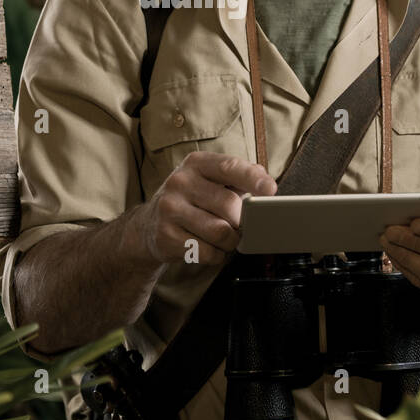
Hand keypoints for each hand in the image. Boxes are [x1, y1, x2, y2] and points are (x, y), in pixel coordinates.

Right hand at [131, 152, 275, 266]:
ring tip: (225, 238)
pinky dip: (216, 255)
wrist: (148, 226)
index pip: (229, 167)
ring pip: (221, 232)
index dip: (252, 178)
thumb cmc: (190, 200)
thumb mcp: (209, 180)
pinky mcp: (165, 236)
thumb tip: (264, 179)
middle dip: (242, 221)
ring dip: (231, 241)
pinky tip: (208, 247)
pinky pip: (207, 252)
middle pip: (230, 206)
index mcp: (196, 163)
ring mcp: (170, 209)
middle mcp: (180, 182)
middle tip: (239, 226)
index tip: (271, 189)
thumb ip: (237, 177)